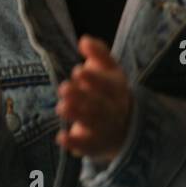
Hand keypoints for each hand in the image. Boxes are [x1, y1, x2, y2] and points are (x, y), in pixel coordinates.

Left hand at [55, 37, 130, 162]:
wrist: (125, 126)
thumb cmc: (109, 91)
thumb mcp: (109, 69)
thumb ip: (98, 53)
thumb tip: (84, 40)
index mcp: (117, 90)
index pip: (109, 86)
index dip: (96, 80)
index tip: (79, 73)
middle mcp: (113, 110)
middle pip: (99, 105)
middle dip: (82, 97)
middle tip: (64, 88)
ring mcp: (104, 129)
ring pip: (92, 124)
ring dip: (77, 116)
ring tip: (62, 107)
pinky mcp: (94, 145)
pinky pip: (86, 146)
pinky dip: (74, 144)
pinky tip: (61, 138)